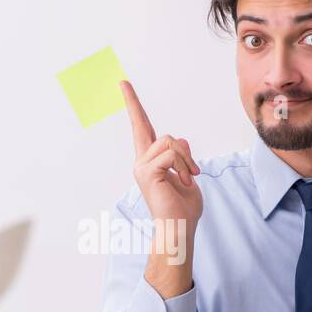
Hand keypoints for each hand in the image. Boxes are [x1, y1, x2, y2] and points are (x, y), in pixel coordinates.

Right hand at [123, 79, 202, 230]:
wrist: (179, 229)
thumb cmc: (184, 208)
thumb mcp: (187, 173)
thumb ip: (181, 155)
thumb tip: (179, 141)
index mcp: (149, 161)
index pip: (141, 127)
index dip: (133, 105)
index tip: (123, 83)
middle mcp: (140, 161)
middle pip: (160, 133)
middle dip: (172, 141)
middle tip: (185, 162)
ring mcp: (141, 167)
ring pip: (170, 142)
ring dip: (186, 160)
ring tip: (188, 178)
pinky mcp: (146, 172)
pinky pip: (171, 154)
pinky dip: (184, 166)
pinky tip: (184, 181)